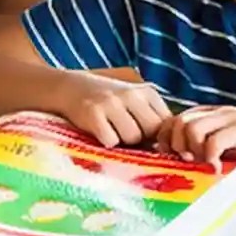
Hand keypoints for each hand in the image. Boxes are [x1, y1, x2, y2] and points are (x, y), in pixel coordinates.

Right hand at [57, 74, 172, 146]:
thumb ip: (151, 118)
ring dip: (122, 141)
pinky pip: (110, 141)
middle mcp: (131, 94)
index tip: (145, 136)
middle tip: (125, 132)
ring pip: (132, 138)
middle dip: (141, 138)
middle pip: (152, 132)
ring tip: (111, 130)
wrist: (68, 88)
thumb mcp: (133, 102)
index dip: (158, 136)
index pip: (167, 123)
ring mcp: (111, 102)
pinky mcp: (93, 113)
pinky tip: (98, 131)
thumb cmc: (106, 101)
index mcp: (147, 91)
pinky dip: (105, 142)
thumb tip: (168, 147)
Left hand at [155, 106, 235, 170]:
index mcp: (216, 112)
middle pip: (179, 120)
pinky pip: (214, 140)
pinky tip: (217, 168)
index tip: (168, 154)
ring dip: (190, 148)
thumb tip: (187, 156)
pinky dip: (210, 156)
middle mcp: (220, 111)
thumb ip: (213, 143)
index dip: (166, 135)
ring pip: (191, 127)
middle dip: (174, 142)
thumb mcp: (234, 143)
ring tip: (202, 162)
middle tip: (187, 161)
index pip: (177, 117)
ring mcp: (232, 118)